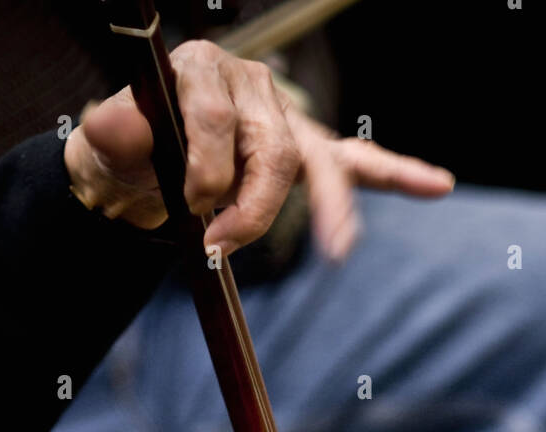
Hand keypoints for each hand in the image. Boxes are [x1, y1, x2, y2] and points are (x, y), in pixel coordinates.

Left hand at [64, 39, 454, 257]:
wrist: (141, 160)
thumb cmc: (132, 149)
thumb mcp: (109, 141)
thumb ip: (116, 131)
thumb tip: (121, 123)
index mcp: (205, 71)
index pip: (219, 121)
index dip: (206, 172)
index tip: (191, 214)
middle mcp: (254, 88)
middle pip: (275, 149)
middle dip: (253, 206)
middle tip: (221, 245)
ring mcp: (286, 122)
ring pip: (319, 162)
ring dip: (331, 208)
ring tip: (340, 246)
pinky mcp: (307, 153)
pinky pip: (358, 163)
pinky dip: (397, 174)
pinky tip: (436, 185)